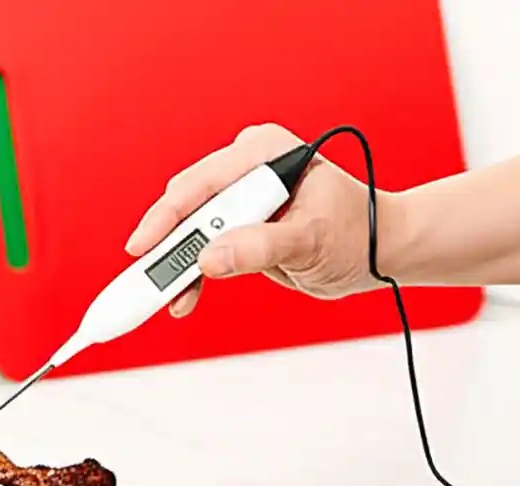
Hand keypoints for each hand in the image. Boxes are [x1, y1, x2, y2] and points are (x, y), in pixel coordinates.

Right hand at [125, 123, 408, 315]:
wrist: (378, 251)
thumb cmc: (356, 235)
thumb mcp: (310, 243)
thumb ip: (260, 248)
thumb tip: (209, 258)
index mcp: (266, 152)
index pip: (202, 184)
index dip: (166, 219)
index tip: (142, 249)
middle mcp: (248, 166)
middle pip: (187, 206)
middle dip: (166, 247)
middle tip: (142, 283)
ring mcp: (241, 193)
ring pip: (189, 229)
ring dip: (175, 265)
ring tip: (165, 298)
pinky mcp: (238, 220)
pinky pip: (201, 244)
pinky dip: (190, 272)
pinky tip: (183, 296)